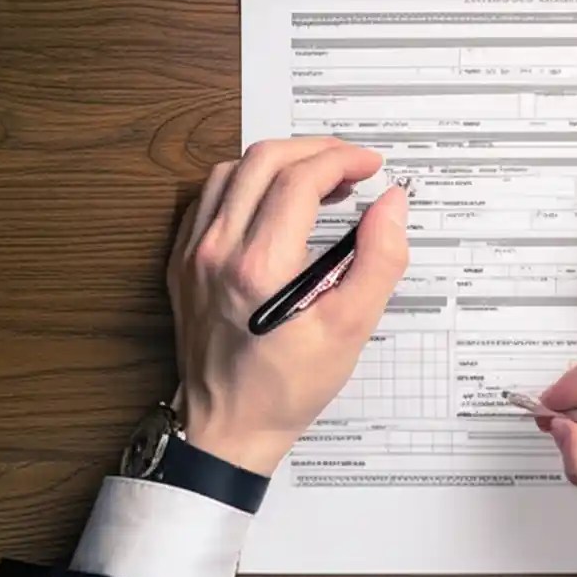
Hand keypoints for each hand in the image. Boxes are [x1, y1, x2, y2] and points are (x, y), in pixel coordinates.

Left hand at [166, 137, 408, 474]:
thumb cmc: (286, 386)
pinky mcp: (183, 263)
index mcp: (259, 264)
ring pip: (232, 171)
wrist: (227, 426)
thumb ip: (379, 259)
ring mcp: (194, 254)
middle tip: (351, 164)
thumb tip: (392, 205)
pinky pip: (210, 198)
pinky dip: (247, 184)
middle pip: (264, 160)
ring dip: (280, 163)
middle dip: (315, 150)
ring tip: (319, 180)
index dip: (343, 160)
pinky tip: (275, 202)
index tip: (371, 167)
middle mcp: (218, 249)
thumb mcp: (351, 328)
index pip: (301, 179)